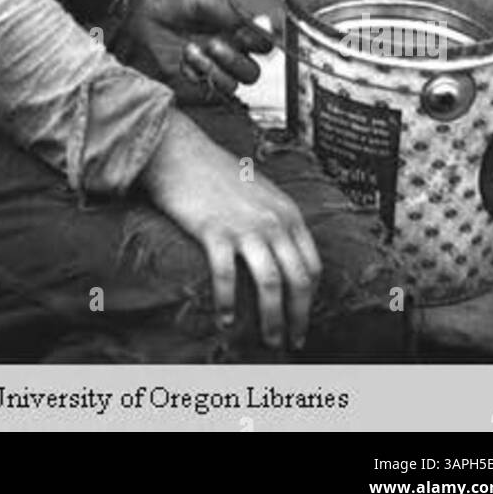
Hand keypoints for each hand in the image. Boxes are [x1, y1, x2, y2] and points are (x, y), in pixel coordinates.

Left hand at [118, 0, 274, 102]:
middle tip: (212, 44)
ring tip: (190, 49)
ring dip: (213, 69)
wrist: (145, 12)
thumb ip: (233, 11)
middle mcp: (233, 51)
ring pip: (233, 85)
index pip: (266, 45)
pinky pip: (208, 89)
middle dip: (233, 61)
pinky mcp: (198, 81)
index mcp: (241, 29)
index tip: (240, 34)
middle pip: (253, 72)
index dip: (257, 44)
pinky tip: (182, 59)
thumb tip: (258, 23)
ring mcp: (216, 69)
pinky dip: (196, 75)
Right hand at [140, 109, 321, 349]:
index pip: (312, 265)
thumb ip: (274, 218)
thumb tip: (280, 253)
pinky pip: (227, 277)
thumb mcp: (260, 190)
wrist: (180, 151)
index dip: (310, 297)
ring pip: (271, 284)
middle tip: (293, 341)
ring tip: (268, 341)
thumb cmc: (215, 171)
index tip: (301, 316)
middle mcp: (272, 221)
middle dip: (299, 317)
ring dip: (272, 319)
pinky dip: (228, 303)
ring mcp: (245, 226)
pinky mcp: (215, 231)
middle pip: (299, 280)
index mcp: (287, 212)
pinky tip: (226, 320)